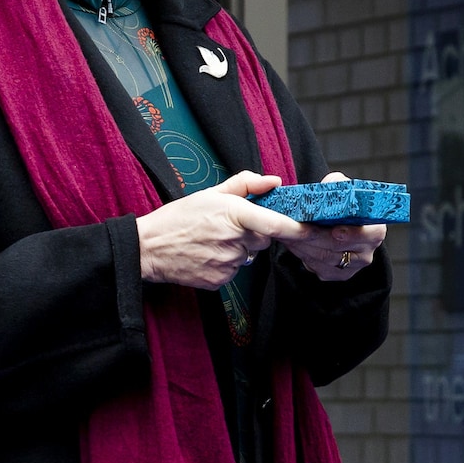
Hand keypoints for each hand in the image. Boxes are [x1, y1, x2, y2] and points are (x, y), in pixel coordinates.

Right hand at [137, 172, 303, 289]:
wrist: (149, 248)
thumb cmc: (178, 217)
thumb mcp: (210, 193)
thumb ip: (245, 184)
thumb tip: (274, 181)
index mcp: (234, 214)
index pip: (276, 224)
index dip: (298, 229)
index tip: (314, 230)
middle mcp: (235, 240)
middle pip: (263, 239)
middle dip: (254, 233)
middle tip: (229, 226)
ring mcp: (228, 264)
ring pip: (249, 256)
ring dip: (239, 249)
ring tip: (212, 241)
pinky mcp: (220, 281)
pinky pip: (235, 272)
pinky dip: (226, 264)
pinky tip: (207, 255)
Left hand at [268, 172, 387, 282]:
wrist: (339, 224)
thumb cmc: (343, 207)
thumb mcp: (344, 190)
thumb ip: (339, 185)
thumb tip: (330, 183)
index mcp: (374, 231)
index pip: (369, 235)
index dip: (352, 234)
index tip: (336, 231)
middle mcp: (365, 253)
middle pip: (336, 247)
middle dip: (311, 236)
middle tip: (292, 226)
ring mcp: (350, 267)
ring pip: (321, 257)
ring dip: (300, 244)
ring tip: (284, 230)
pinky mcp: (334, 274)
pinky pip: (314, 266)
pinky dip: (299, 252)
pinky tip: (289, 241)